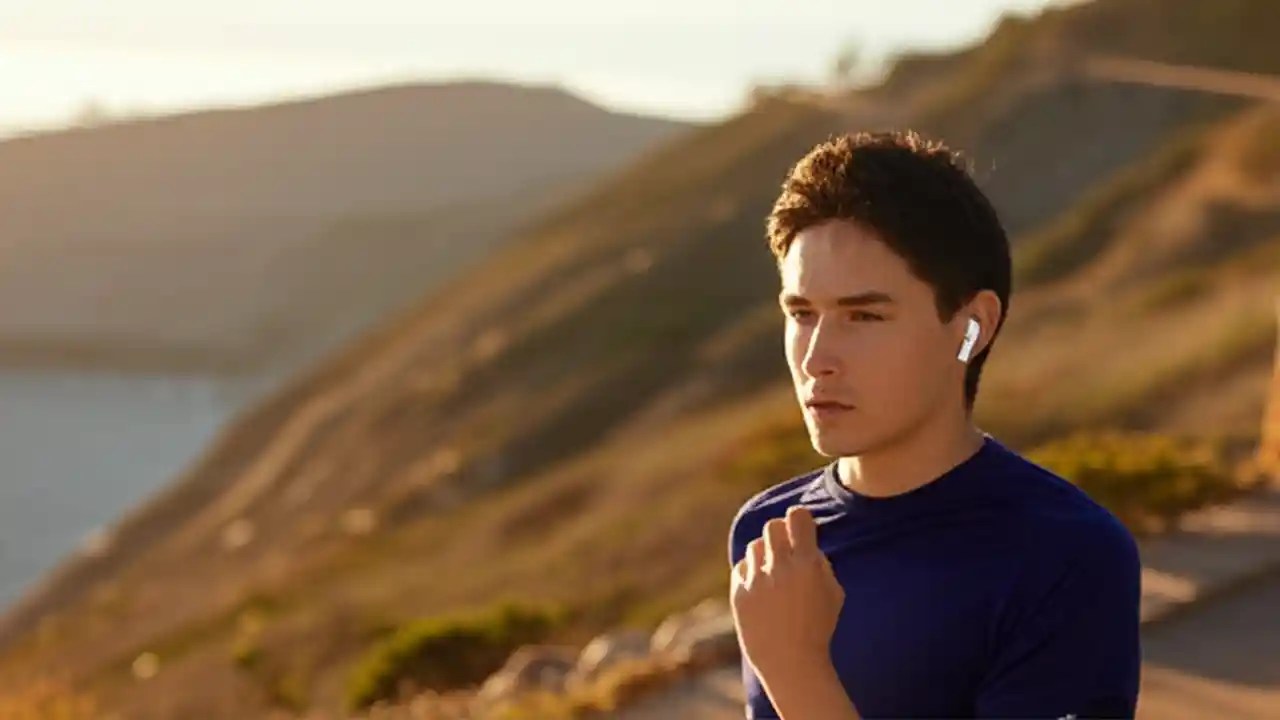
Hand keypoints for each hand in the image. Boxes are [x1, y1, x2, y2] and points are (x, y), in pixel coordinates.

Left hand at [730, 505, 844, 678]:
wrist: (792, 664)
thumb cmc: (818, 628)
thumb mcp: (833, 594)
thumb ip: (821, 563)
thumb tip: (805, 542)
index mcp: (807, 565)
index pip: (797, 517)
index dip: (799, 518)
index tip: (800, 527)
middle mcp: (780, 569)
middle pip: (772, 526)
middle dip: (781, 534)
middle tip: (786, 549)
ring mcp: (757, 581)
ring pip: (755, 546)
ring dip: (766, 555)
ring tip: (776, 576)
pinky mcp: (739, 594)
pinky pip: (742, 567)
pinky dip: (751, 573)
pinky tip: (762, 588)